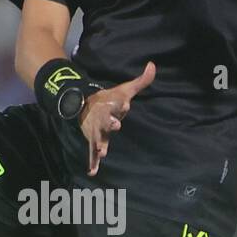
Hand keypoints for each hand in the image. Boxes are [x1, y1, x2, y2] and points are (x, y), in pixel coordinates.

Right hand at [79, 61, 155, 175]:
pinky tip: (93, 172)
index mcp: (111, 105)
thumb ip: (141, 81)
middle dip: (110, 123)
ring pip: (98, 137)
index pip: (116, 104)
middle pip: (106, 121)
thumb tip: (152, 65)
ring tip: (102, 152)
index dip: (120, 104)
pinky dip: (92, 162)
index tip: (125, 104)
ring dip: (99, 144)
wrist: (84, 105)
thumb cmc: (109, 99)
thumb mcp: (125, 90)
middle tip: (115, 126)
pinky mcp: (93, 140)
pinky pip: (91, 152)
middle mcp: (103, 118)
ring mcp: (97, 130)